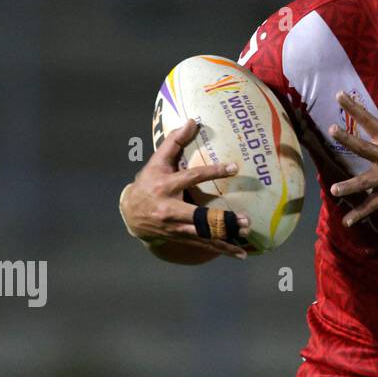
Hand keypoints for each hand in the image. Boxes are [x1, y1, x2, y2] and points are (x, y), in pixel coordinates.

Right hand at [119, 119, 250, 259]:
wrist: (131, 215)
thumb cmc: (148, 183)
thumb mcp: (157, 161)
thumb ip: (174, 142)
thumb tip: (192, 122)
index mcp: (166, 186)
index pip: (192, 177)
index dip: (213, 172)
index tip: (234, 167)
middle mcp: (171, 209)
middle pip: (199, 216)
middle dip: (222, 219)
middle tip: (244, 219)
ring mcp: (176, 227)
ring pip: (204, 235)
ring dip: (226, 237)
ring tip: (246, 235)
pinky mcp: (182, 238)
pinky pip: (205, 246)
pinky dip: (223, 250)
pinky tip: (241, 254)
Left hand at [328, 75, 377, 225]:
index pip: (369, 119)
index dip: (354, 106)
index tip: (339, 95)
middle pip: (364, 147)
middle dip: (348, 139)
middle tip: (332, 131)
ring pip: (366, 182)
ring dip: (351, 186)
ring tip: (335, 189)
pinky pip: (372, 205)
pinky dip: (360, 215)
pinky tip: (346, 222)